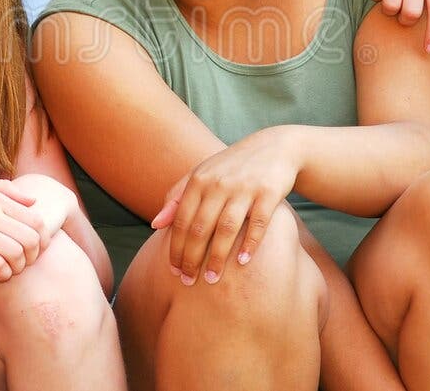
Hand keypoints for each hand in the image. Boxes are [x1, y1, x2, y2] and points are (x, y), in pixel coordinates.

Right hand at [0, 178, 45, 280]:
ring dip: (18, 266)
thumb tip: (33, 201)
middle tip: (28, 262)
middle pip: (30, 237)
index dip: (42, 237)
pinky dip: (2, 273)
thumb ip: (5, 190)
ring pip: (15, 253)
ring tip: (13, 270)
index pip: (34, 218)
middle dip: (34, 254)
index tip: (38, 247)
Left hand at [151, 128, 298, 284]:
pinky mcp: (268, 192)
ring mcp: (244, 188)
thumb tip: (154, 225)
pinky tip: (243, 261)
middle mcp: (219, 183)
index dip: (176, 248)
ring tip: (212, 279)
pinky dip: (250, 243)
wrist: (275, 147)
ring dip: (217, 257)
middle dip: (192, 258)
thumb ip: (177, 197)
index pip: (181, 221)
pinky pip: (257, 222)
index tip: (173, 271)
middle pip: (200, 228)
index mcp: (199, 180)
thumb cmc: (231, 167)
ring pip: (226, 228)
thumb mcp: (201, 175)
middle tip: (188, 281)